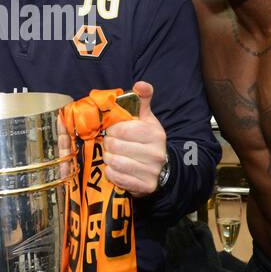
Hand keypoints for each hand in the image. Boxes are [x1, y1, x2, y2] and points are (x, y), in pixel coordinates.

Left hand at [103, 81, 166, 197]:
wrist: (162, 170)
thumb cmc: (148, 141)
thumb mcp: (147, 119)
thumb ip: (142, 100)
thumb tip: (140, 84)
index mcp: (155, 133)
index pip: (122, 129)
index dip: (112, 130)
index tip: (112, 131)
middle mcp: (156, 153)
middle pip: (116, 146)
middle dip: (108, 144)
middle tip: (110, 144)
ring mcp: (151, 171)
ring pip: (115, 162)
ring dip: (108, 159)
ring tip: (112, 156)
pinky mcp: (145, 187)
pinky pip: (117, 177)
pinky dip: (111, 173)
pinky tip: (114, 168)